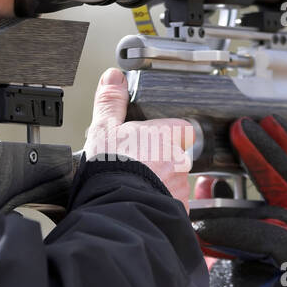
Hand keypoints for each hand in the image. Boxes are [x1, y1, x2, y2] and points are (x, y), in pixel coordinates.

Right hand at [85, 67, 195, 209]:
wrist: (117, 208)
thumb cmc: (111, 168)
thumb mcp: (104, 129)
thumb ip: (111, 102)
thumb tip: (113, 77)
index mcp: (167, 134)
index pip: (180, 128)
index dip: (165, 134)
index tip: (149, 141)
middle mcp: (180, 159)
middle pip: (176, 156)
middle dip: (160, 161)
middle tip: (136, 167)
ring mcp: (182, 185)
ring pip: (175, 181)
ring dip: (161, 183)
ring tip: (136, 188)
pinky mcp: (180, 209)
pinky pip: (173, 204)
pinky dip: (160, 204)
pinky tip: (142, 203)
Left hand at [191, 116, 286, 286]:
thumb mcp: (229, 247)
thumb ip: (229, 212)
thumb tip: (214, 178)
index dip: (284, 146)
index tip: (261, 119)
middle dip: (275, 151)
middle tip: (247, 125)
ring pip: (286, 211)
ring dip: (249, 185)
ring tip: (212, 167)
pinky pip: (273, 242)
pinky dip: (237, 232)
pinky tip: (205, 227)